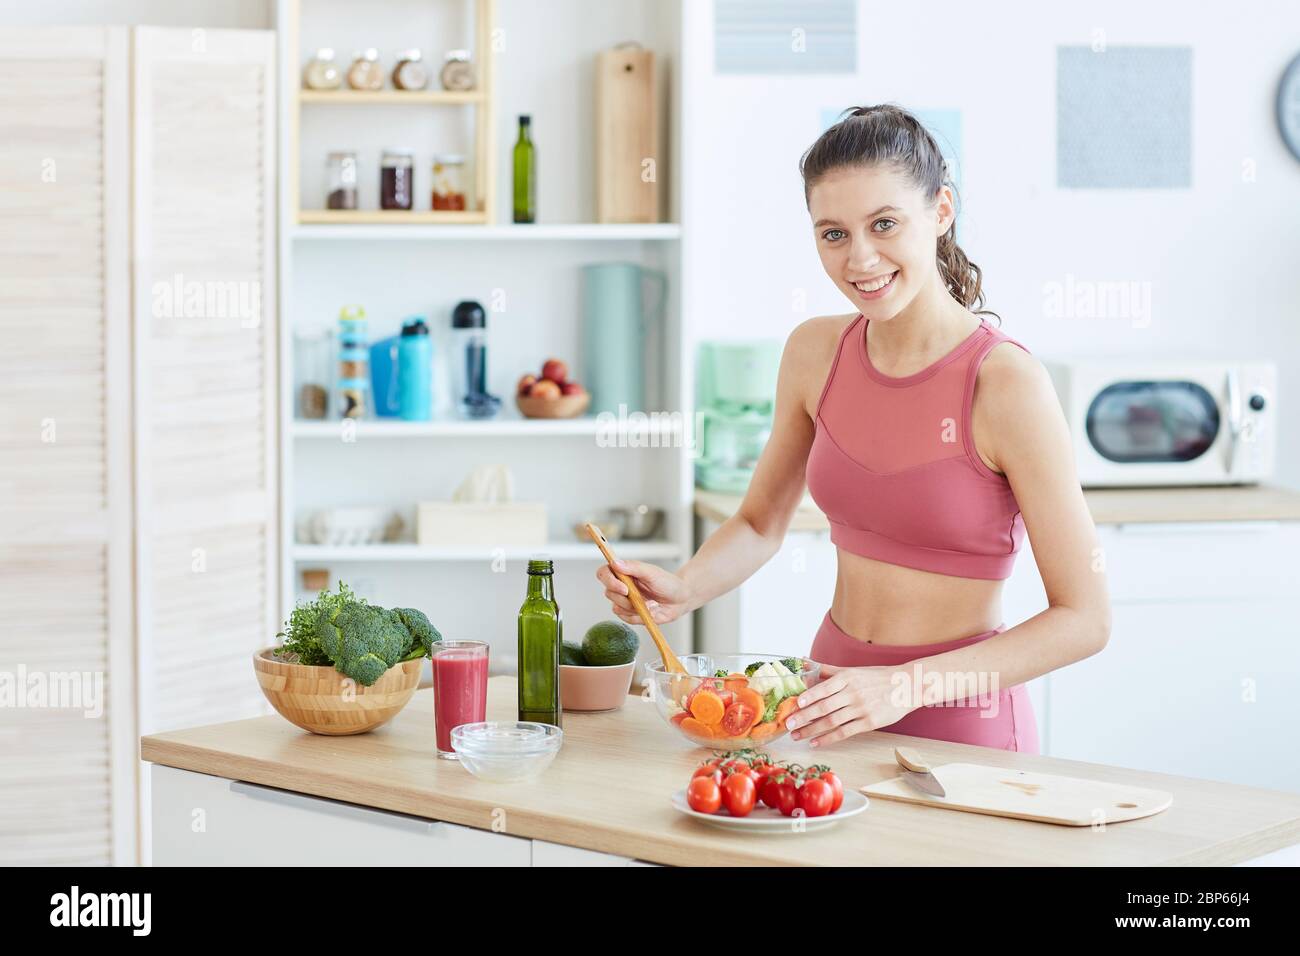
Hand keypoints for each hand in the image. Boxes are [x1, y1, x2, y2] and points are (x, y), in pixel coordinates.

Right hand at [594, 559, 691, 625]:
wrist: (680, 599)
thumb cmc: (667, 583)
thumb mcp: (652, 572)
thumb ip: (633, 567)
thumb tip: (615, 562)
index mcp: (624, 572)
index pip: (604, 573)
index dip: (609, 581)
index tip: (624, 587)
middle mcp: (621, 586)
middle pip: (608, 593)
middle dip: (624, 598)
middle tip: (639, 597)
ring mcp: (625, 601)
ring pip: (616, 607)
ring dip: (632, 608)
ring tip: (647, 603)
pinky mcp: (630, 614)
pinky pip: (625, 618)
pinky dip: (637, 616)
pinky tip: (648, 610)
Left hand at [784, 663, 918, 747]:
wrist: (906, 686)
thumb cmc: (876, 677)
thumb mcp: (852, 670)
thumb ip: (827, 669)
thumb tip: (803, 662)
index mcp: (847, 677)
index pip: (824, 688)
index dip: (809, 697)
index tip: (794, 704)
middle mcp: (853, 693)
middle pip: (824, 707)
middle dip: (804, 717)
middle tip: (788, 724)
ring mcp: (861, 709)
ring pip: (832, 721)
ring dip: (812, 730)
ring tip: (797, 735)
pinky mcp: (869, 723)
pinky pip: (845, 732)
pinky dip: (828, 738)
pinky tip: (815, 742)